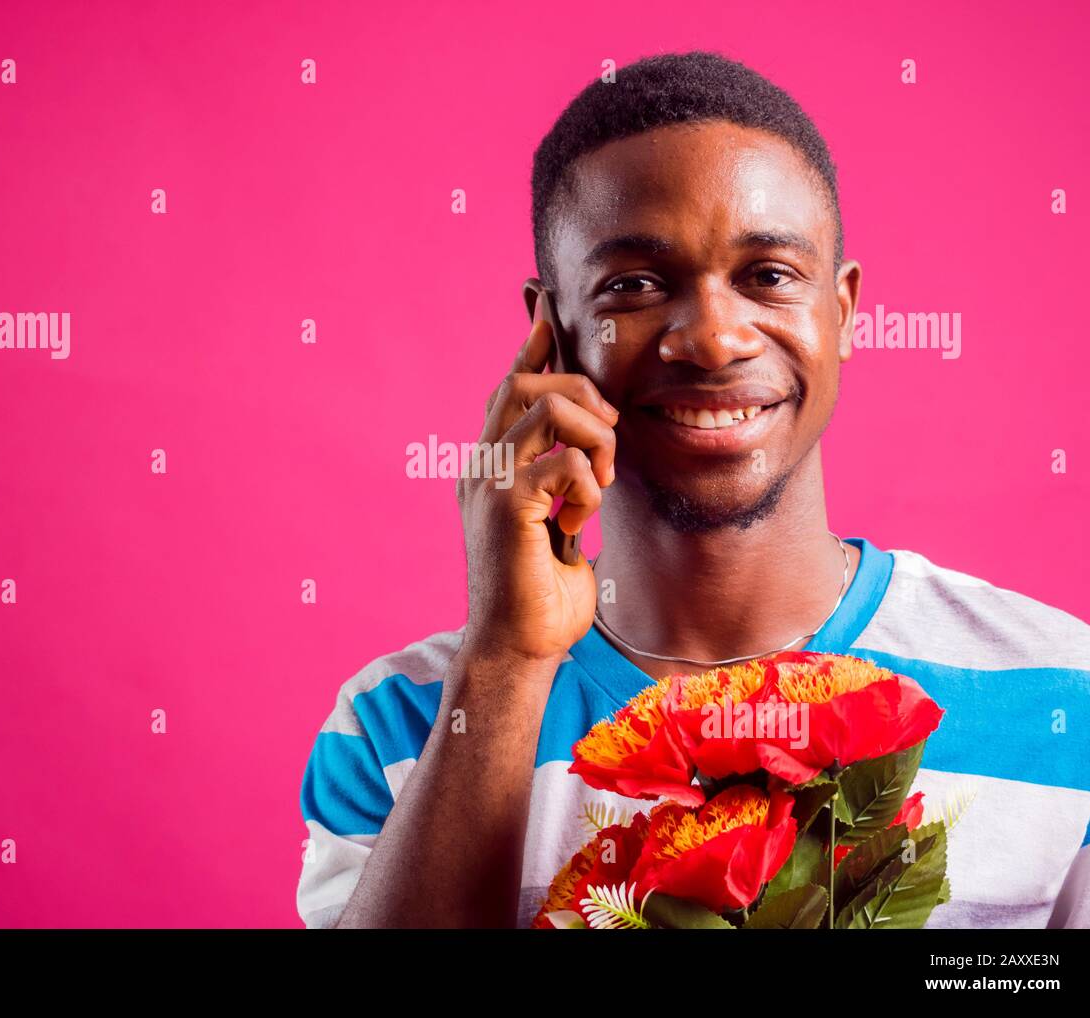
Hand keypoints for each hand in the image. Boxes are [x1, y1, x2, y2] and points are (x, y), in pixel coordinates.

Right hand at [455, 294, 618, 664]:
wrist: (516, 649)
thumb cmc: (541, 595)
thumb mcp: (557, 525)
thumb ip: (563, 484)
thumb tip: (588, 458)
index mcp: (490, 467)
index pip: (509, 389)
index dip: (531, 348)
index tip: (548, 308)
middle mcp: (480, 467)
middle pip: (526, 384)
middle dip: (579, 391)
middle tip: (608, 431)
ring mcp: (488, 484)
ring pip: (547, 411)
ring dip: (592, 437)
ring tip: (601, 477)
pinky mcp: (504, 508)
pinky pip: (564, 464)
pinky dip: (588, 486)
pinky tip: (580, 521)